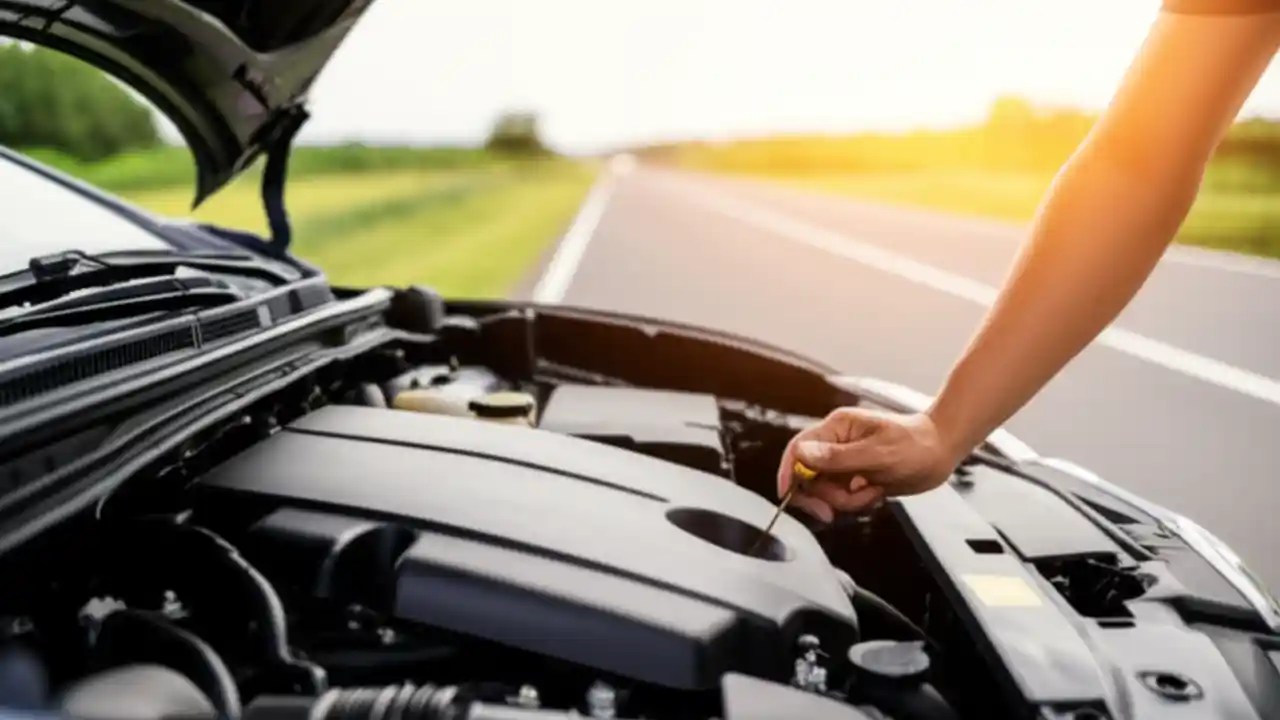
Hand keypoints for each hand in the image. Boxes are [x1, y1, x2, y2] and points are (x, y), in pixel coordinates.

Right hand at [776, 408, 960, 522]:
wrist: (941, 451)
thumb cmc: (916, 445)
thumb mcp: (879, 453)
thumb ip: (839, 457)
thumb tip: (802, 455)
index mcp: (837, 428)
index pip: (798, 449)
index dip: (789, 473)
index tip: (788, 495)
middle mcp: (836, 443)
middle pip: (808, 475)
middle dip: (824, 495)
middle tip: (836, 510)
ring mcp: (845, 460)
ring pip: (825, 489)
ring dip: (845, 500)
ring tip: (872, 493)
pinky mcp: (854, 476)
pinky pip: (841, 495)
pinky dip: (855, 501)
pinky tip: (875, 492)